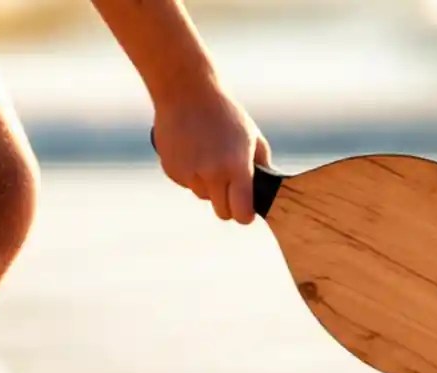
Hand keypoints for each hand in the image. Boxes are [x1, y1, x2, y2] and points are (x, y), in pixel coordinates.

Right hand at [152, 86, 272, 224]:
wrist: (186, 92)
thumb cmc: (225, 114)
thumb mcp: (252, 137)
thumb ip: (261, 165)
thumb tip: (265, 189)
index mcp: (236, 168)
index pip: (241, 214)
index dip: (245, 216)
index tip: (246, 211)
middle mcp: (212, 174)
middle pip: (222, 212)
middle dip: (228, 205)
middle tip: (230, 189)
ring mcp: (189, 173)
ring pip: (203, 196)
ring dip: (208, 185)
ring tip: (209, 156)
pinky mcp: (171, 170)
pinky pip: (186, 183)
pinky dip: (190, 174)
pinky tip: (193, 151)